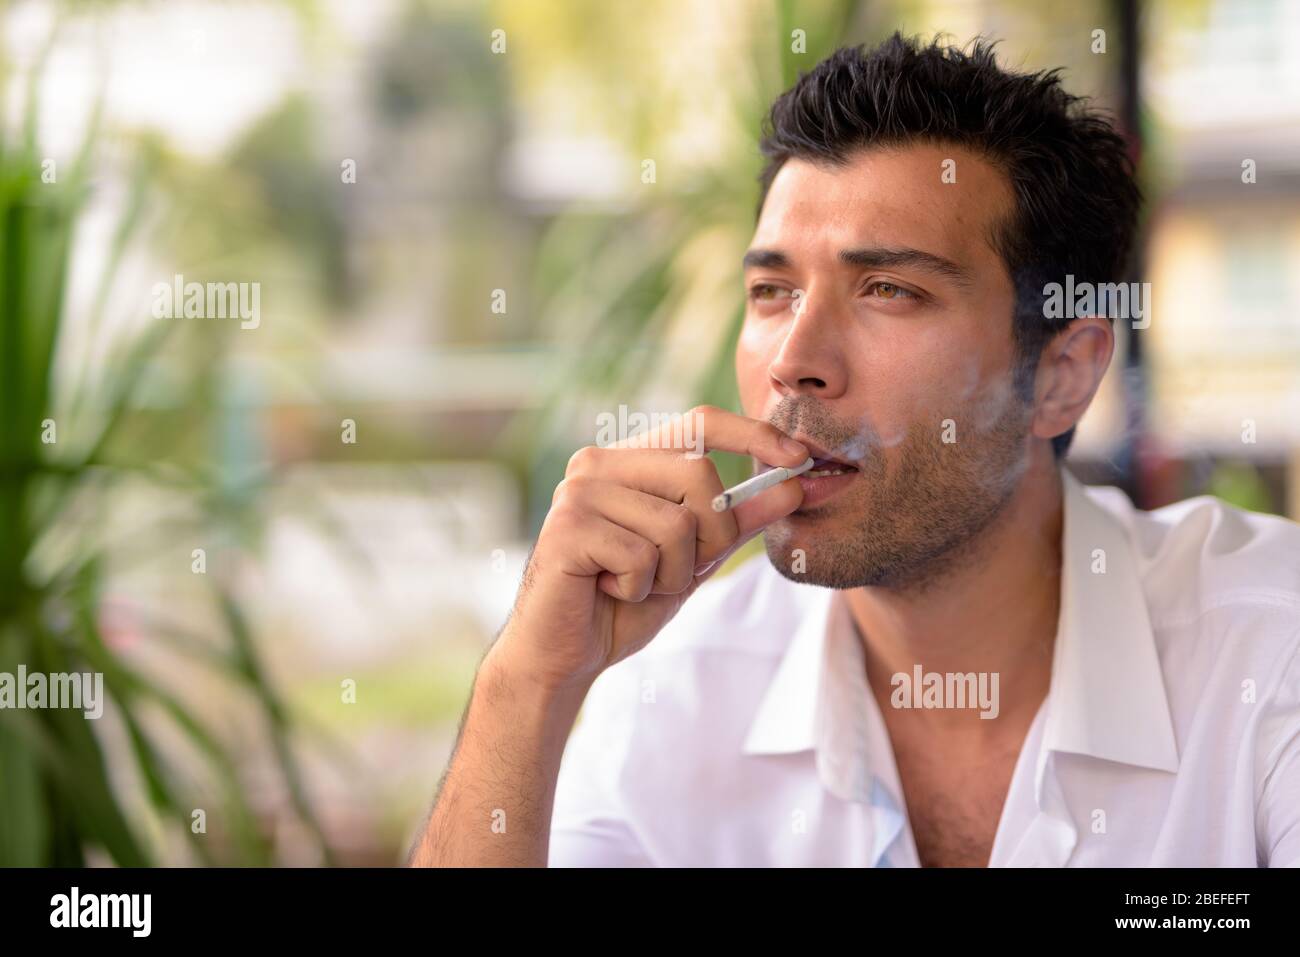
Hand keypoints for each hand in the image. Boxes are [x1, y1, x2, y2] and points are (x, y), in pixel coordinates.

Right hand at [492, 406, 807, 690]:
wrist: (563, 655)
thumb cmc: (624, 602)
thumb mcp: (695, 559)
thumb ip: (739, 521)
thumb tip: (795, 485)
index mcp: (629, 459)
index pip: (699, 422)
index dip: (753, 434)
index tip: (801, 457)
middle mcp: (599, 462)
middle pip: (699, 474)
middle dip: (709, 537)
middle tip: (674, 570)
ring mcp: (579, 491)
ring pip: (677, 523)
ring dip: (671, 573)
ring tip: (633, 583)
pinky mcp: (567, 526)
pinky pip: (643, 555)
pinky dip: (640, 587)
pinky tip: (608, 590)